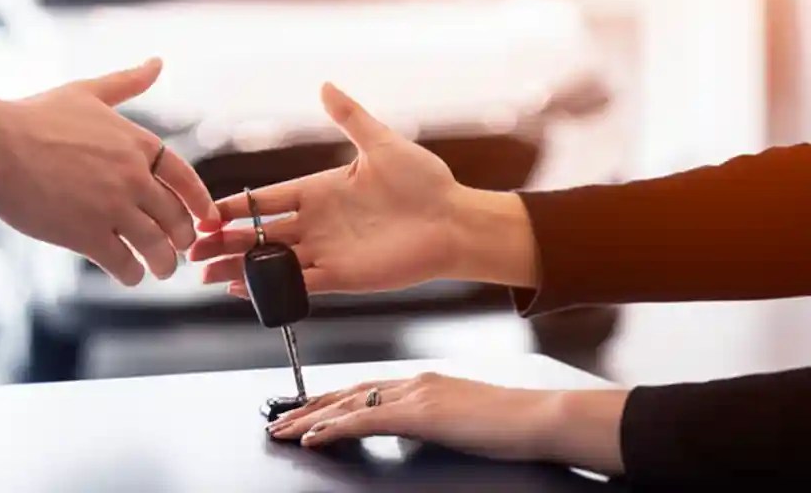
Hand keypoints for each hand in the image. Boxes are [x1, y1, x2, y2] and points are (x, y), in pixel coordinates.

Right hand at [0, 58, 218, 285]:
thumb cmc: (36, 116)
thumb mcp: (87, 91)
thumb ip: (127, 82)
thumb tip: (157, 62)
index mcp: (137, 144)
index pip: (185, 179)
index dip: (200, 202)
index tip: (205, 218)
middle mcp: (133, 177)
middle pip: (175, 217)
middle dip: (183, 238)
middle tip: (179, 249)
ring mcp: (113, 208)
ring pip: (156, 247)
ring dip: (163, 264)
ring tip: (160, 271)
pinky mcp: (87, 235)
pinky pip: (124, 263)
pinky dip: (131, 274)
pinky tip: (128, 274)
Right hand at [189, 83, 536, 295]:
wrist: (456, 221)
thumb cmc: (425, 181)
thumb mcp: (382, 144)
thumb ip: (350, 117)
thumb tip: (325, 85)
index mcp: (319, 190)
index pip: (266, 200)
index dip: (234, 207)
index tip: (204, 210)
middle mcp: (317, 222)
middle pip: (258, 234)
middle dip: (222, 241)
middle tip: (190, 248)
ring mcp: (326, 251)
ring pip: (270, 262)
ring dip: (236, 267)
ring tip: (202, 275)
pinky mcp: (342, 276)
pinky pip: (298, 284)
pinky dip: (270, 288)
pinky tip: (241, 290)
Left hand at [267, 373, 626, 474]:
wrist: (537, 418)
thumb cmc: (510, 423)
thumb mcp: (461, 419)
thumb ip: (432, 420)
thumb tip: (413, 432)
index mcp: (423, 383)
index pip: (364, 389)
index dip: (332, 399)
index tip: (308, 408)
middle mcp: (413, 382)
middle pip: (347, 392)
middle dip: (310, 407)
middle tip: (280, 420)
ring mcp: (414, 395)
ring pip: (347, 404)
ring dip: (311, 418)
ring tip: (284, 431)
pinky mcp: (418, 414)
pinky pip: (363, 420)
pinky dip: (333, 428)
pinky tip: (313, 437)